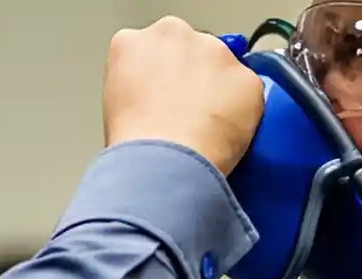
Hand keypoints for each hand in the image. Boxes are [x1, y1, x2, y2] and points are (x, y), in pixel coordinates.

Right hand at [103, 16, 264, 175]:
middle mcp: (174, 35)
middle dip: (192, 76)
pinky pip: (247, 90)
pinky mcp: (246, 76)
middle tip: (185, 114)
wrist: (163, 160)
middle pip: (189, 49)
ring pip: (222, 66)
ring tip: (205, 129)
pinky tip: (225, 134)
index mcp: (134, 42)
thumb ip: (136, 85)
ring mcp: (214, 51)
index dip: (158, 77)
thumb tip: (152, 98)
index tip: (162, 96)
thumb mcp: (114, 104)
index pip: (150, 50)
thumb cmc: (136, 143)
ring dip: (219, 91)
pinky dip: (242, 111)